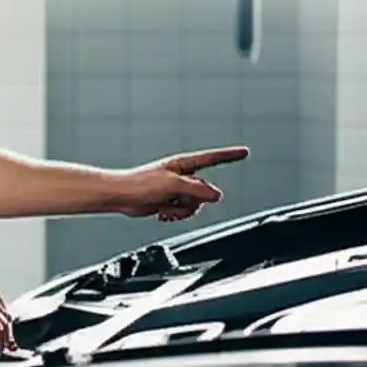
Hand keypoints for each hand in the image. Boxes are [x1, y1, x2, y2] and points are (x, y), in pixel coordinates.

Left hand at [116, 146, 249, 221]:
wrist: (121, 196)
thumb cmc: (140, 184)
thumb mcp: (174, 185)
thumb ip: (198, 189)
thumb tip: (217, 195)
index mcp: (183, 164)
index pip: (212, 158)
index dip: (229, 156)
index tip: (244, 152)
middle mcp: (182, 176)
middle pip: (205, 191)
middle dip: (193, 200)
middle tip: (174, 199)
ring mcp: (177, 189)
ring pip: (196, 204)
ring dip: (183, 210)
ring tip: (166, 206)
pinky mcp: (170, 201)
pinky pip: (184, 211)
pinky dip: (176, 215)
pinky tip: (163, 213)